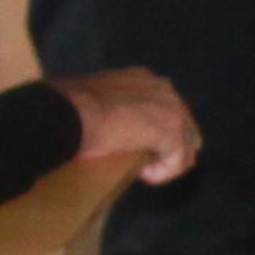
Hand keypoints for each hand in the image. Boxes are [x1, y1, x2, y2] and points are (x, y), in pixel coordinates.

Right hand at [60, 65, 203, 183]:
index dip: (154, 126)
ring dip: (168, 160)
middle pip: (184, 123)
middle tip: (150, 162)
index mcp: (142, 78)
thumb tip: (89, 119)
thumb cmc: (69, 105)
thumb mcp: (89, 98)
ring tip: (147, 172)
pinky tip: (145, 176)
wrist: (69, 113)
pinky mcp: (171, 133)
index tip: (137, 143)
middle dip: (170, 144)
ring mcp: (171, 109)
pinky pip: (177, 160)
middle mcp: (163, 89)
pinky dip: (163, 172)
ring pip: (186, 142)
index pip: (163, 104)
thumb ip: (101, 105)